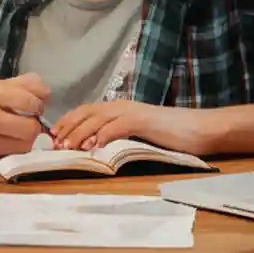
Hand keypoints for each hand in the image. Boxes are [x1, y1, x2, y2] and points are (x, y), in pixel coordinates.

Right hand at [0, 73, 49, 164]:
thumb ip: (24, 84)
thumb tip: (48, 93)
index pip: (29, 101)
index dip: (38, 106)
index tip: (34, 107)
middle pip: (29, 129)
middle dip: (34, 127)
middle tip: (27, 124)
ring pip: (22, 146)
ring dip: (24, 141)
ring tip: (16, 135)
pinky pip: (9, 157)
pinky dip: (10, 151)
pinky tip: (2, 143)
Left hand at [51, 100, 206, 154]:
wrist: (199, 129)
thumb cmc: (171, 135)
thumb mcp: (138, 134)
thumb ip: (119, 135)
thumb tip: (95, 145)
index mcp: (119, 108)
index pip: (86, 111)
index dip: (68, 123)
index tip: (54, 138)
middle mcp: (122, 106)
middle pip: (87, 112)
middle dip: (68, 128)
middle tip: (55, 145)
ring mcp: (133, 111)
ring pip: (98, 118)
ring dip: (80, 132)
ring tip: (67, 147)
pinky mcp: (144, 120)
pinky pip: (118, 126)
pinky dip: (103, 135)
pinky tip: (93, 146)